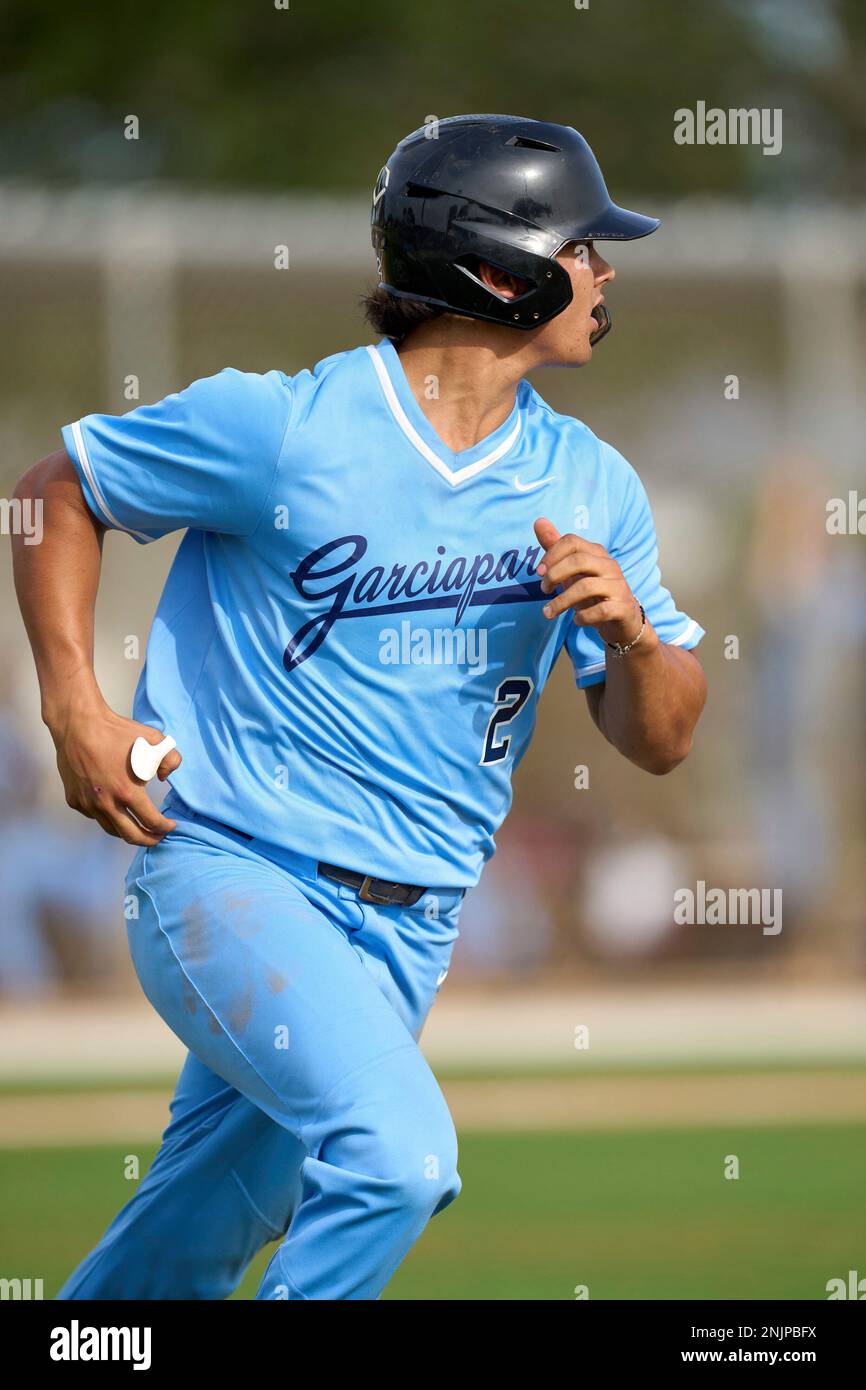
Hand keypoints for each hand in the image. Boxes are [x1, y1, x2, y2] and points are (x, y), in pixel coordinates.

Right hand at [49, 698, 181, 844]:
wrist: (79, 724)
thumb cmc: (116, 732)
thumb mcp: (154, 739)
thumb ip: (171, 759)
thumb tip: (165, 778)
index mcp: (127, 792)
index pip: (151, 822)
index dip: (165, 828)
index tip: (171, 826)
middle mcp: (106, 803)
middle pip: (131, 836)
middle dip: (149, 840)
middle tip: (157, 837)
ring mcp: (88, 803)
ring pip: (111, 829)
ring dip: (127, 832)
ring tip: (138, 828)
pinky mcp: (74, 800)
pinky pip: (94, 816)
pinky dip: (107, 816)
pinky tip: (115, 809)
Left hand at [533, 517, 648, 647]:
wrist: (622, 620)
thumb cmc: (594, 592)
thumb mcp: (573, 570)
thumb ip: (557, 548)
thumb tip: (539, 521)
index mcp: (597, 553)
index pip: (572, 541)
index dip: (551, 554)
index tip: (539, 572)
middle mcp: (609, 565)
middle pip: (578, 560)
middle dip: (554, 575)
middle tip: (543, 590)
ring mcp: (618, 586)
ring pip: (587, 587)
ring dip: (562, 601)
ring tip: (549, 612)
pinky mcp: (623, 607)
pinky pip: (601, 610)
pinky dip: (583, 617)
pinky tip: (576, 621)